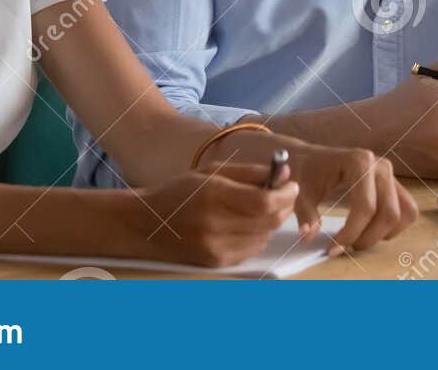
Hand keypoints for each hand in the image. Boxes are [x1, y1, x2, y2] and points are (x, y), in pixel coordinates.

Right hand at [131, 162, 298, 266]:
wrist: (145, 225)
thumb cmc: (181, 192)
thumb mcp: (212, 173)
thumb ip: (250, 173)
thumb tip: (285, 174)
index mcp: (213, 196)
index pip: (263, 202)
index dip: (285, 194)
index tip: (292, 186)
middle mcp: (214, 225)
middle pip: (268, 221)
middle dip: (284, 207)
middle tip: (283, 195)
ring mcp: (215, 248)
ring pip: (264, 236)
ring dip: (270, 222)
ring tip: (259, 209)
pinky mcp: (216, 263)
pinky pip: (252, 249)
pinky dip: (257, 236)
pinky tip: (244, 225)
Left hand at [281, 140, 418, 254]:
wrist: (312, 159)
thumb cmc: (307, 172)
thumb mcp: (300, 193)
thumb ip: (306, 215)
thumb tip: (309, 236)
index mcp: (359, 161)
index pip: (366, 206)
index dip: (351, 233)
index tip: (332, 248)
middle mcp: (381, 166)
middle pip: (389, 213)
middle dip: (368, 237)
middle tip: (345, 246)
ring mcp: (391, 175)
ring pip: (404, 213)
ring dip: (383, 234)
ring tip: (358, 238)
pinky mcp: (394, 185)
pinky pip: (407, 211)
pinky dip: (393, 227)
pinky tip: (370, 230)